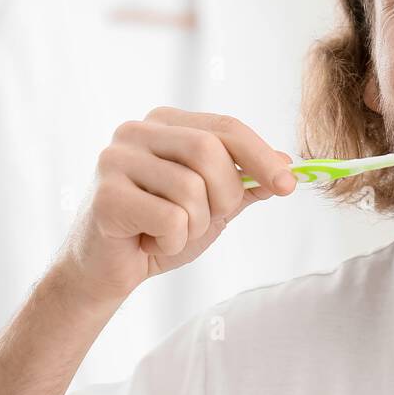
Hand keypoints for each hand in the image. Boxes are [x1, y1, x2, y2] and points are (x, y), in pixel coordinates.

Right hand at [53, 107, 296, 304]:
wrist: (106, 271)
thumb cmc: (158, 230)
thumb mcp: (213, 204)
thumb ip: (246, 182)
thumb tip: (288, 162)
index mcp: (165, 123)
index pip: (226, 126)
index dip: (262, 155)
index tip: (289, 185)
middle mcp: (136, 131)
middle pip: (210, 151)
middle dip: (226, 194)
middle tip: (212, 219)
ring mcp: (115, 160)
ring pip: (191, 188)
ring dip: (196, 224)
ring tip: (172, 232)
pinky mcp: (105, 196)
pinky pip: (169, 218)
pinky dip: (173, 241)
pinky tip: (151, 242)